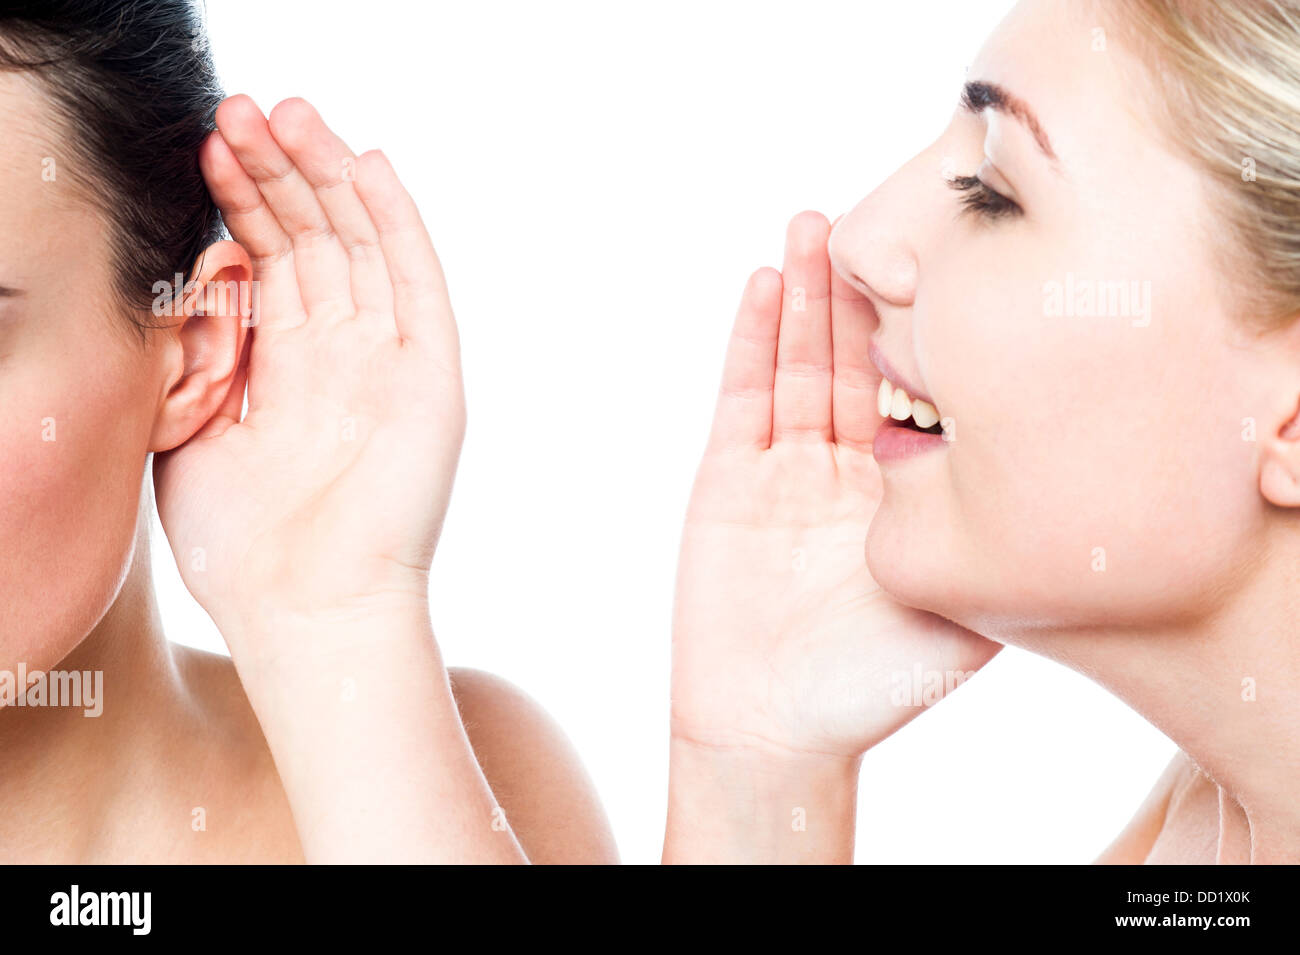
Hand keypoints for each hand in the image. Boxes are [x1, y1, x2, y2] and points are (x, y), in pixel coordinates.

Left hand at [155, 96, 463, 648]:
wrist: (306, 608)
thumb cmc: (241, 544)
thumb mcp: (187, 428)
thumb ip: (193, 353)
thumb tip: (188, 276)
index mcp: (288, 366)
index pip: (269, 258)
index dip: (240, 201)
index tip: (204, 147)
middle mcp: (341, 353)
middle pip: (314, 238)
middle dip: (277, 171)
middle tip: (240, 109)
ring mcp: (389, 360)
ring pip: (362, 244)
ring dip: (325, 176)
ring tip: (288, 113)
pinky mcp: (431, 375)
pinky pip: (415, 283)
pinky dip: (394, 222)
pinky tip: (364, 166)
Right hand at [670, 211, 1000, 761]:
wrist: (775, 727)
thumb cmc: (870, 687)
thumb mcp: (959, 615)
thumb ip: (992, 551)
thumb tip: (1054, 487)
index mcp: (895, 488)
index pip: (911, 388)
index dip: (921, 326)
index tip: (945, 260)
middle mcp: (841, 466)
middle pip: (849, 357)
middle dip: (857, 286)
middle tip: (867, 214)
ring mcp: (782, 467)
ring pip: (795, 363)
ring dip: (804, 294)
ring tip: (812, 224)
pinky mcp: (728, 477)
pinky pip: (743, 398)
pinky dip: (752, 341)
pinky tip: (765, 287)